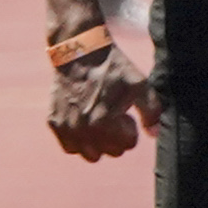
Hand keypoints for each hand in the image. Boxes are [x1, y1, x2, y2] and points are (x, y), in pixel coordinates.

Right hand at [48, 41, 159, 160]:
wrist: (79, 52)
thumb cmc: (113, 69)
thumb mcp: (140, 85)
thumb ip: (151, 111)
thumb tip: (153, 134)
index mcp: (104, 122)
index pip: (127, 145)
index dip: (130, 128)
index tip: (126, 113)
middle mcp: (82, 129)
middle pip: (110, 152)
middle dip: (116, 137)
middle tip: (113, 115)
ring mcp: (66, 127)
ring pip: (89, 154)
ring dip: (98, 143)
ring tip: (100, 120)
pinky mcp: (54, 122)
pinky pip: (69, 147)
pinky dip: (79, 140)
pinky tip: (85, 122)